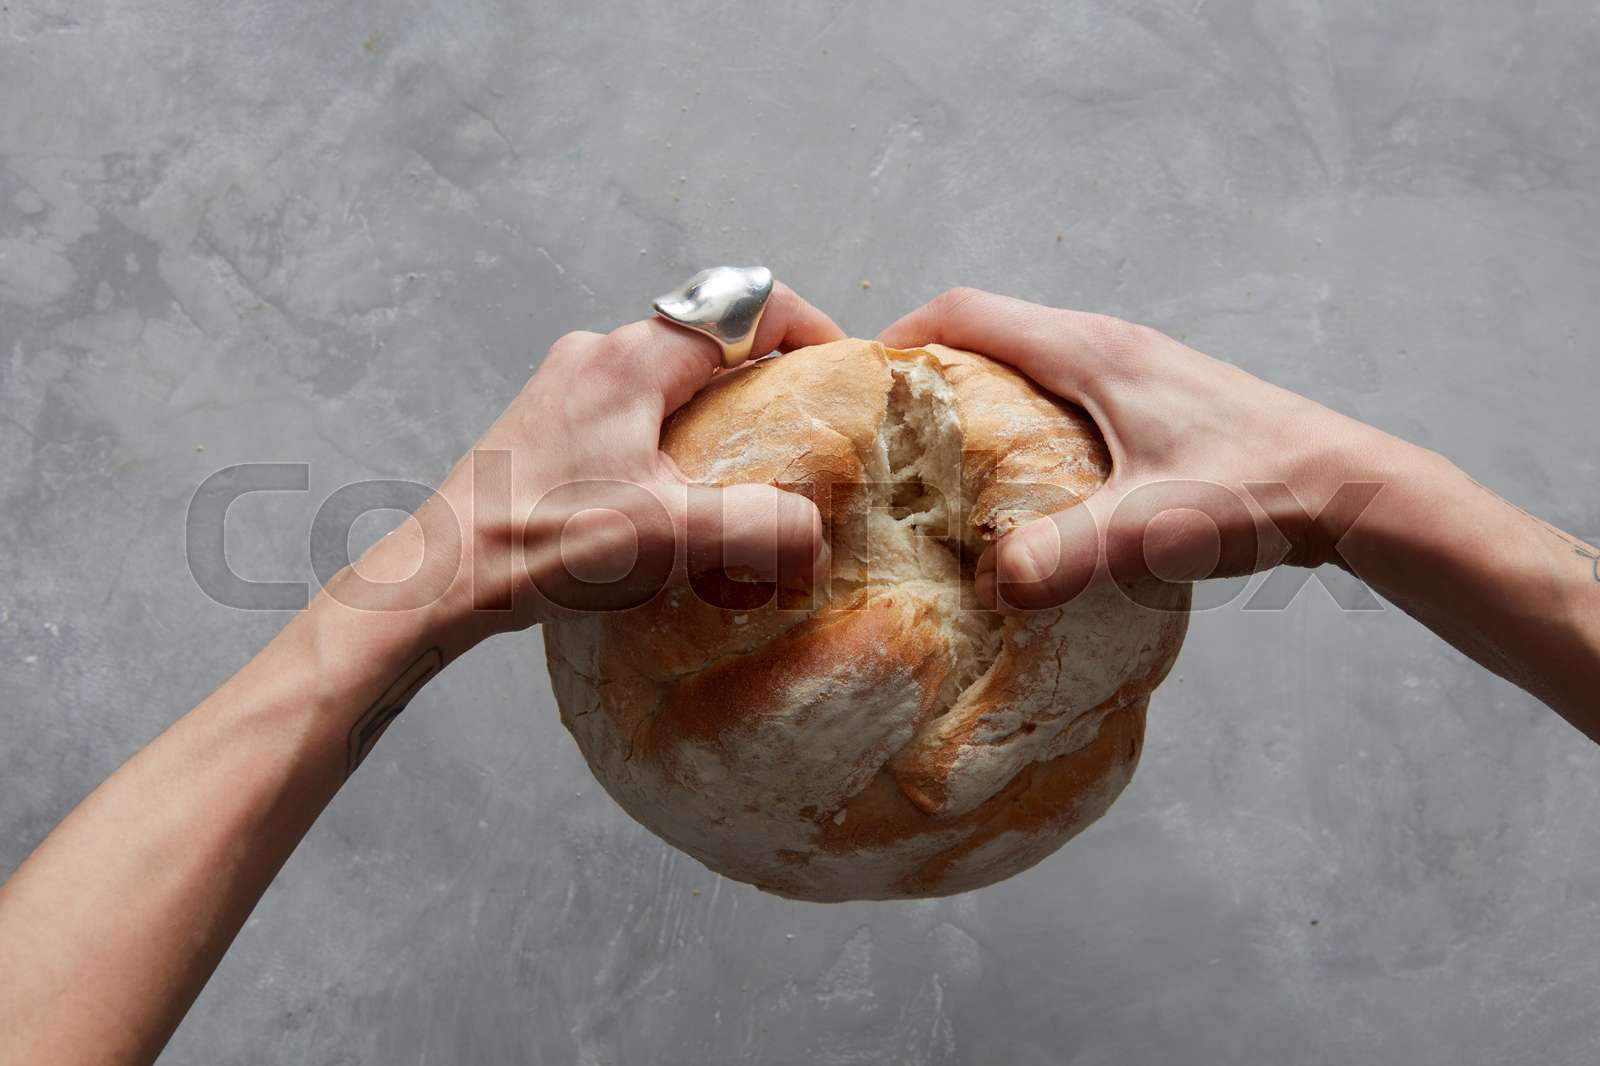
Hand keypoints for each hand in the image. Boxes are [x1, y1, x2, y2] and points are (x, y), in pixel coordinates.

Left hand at [347, 284, 843, 648]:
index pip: (749, 305)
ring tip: (741, 471)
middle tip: (801, 433)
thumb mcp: (671, 539)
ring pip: (668, 372)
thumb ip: (763, 528)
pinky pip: (631, 404)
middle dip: (766, 374)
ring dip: (715, 407)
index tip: (842, 375)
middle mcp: (596, 352)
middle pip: (710, 336)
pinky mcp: (543, 420)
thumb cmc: (543, 547)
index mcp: (633, 359)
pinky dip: (670, 431)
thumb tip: (818, 537)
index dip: (810, 330)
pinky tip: (671, 492)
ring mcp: (564, 383)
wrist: (438, 579)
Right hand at [879, 288, 1414, 610]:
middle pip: (993, 331)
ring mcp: (1137, 371)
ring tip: (940, 460)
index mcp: (1092, 351)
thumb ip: (1064, 555)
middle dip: (931, 369)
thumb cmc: (1257, 492)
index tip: (858, 380)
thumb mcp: (1152, 529)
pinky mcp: (1158, 402)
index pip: (970, 311)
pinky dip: (1024, 418)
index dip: (903, 335)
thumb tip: (986, 582)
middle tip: (887, 432)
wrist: (1355, 490)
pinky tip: (1025, 482)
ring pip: (1031, 363)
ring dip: (979, 394)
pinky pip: (1065, 392)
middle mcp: (1109, 345)